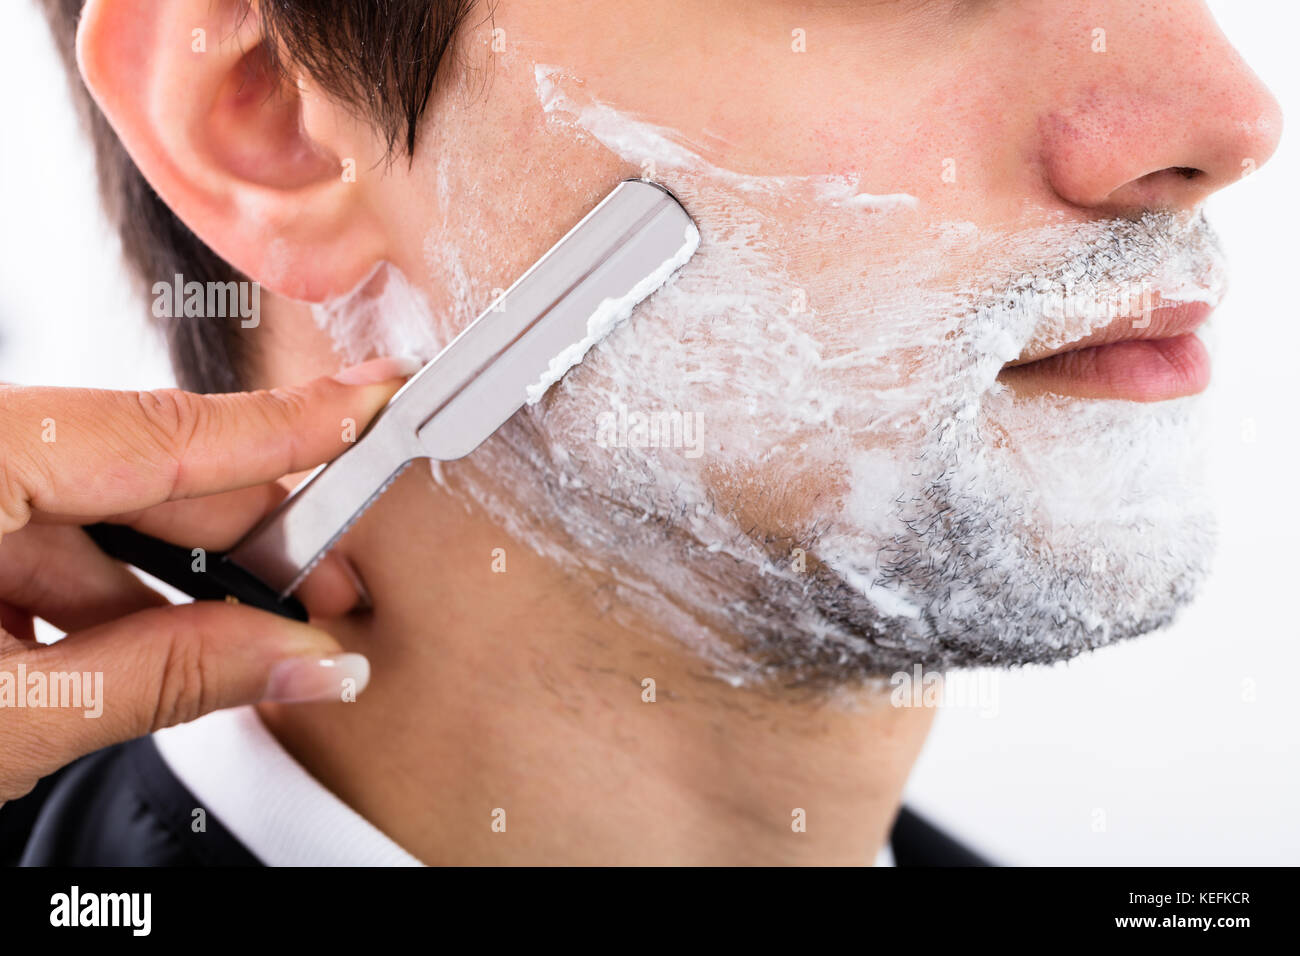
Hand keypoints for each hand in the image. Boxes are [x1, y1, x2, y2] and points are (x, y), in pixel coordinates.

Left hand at [0, 356, 417, 803]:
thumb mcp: (6, 722)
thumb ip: (164, 676)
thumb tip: (301, 660)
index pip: (161, 432)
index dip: (288, 426)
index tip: (372, 405)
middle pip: (135, 466)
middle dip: (242, 536)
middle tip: (326, 591)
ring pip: (88, 505)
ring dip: (164, 580)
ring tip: (232, 646)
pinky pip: (35, 526)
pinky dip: (94, 586)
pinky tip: (132, 646)